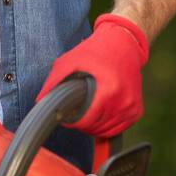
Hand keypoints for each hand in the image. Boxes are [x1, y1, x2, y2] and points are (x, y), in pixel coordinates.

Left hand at [36, 14, 148, 137]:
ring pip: (107, 132)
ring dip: (94, 127)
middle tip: (75, 112)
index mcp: (109, 91)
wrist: (124, 42)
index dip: (72, 122)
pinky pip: (118, 129)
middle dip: (82, 124)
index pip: (87, 122)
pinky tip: (99, 114)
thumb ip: (53, 82)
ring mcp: (132, 107)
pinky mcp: (137, 110)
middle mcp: (124, 102)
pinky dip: (107, 126)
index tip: (65, 116)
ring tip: (86, 113)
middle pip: (96, 129)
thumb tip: (39, 101)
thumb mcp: (70, 61)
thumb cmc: (96, 51)